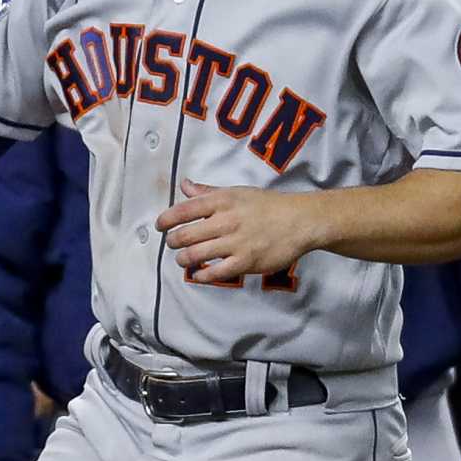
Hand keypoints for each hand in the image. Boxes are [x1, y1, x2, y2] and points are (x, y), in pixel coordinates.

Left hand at [157, 179, 318, 282]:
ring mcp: (235, 243)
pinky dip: (201, 275)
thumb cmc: (267, 205)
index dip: (165, 220)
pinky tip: (199, 274)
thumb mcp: (237, 192)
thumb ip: (208, 192)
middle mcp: (226, 221)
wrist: (300, 221)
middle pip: (184, 235)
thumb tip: (184, 185)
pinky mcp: (246, 262)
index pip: (183, 210)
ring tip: (183, 259)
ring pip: (195, 255)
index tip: (160, 226)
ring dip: (183, 259)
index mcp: (222, 201)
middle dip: (172, 242)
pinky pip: (215, 273)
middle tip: (172, 243)